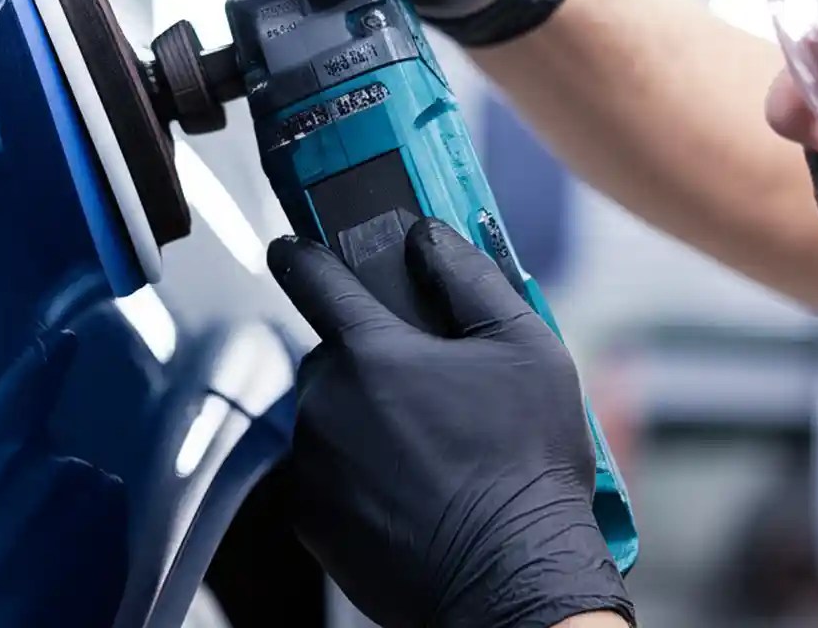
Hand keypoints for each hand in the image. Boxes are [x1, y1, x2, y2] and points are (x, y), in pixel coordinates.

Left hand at [269, 219, 632, 627]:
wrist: (509, 580)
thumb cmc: (523, 467)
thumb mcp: (525, 350)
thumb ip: (469, 278)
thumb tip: (428, 236)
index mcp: (371, 353)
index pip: (312, 277)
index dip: (301, 254)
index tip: (291, 247)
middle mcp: (325, 403)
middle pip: (331, 357)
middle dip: (370, 363)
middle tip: (429, 394)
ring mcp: (311, 464)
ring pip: (327, 417)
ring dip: (363, 421)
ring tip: (428, 453)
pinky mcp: (308, 516)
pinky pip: (323, 472)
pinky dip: (354, 474)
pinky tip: (407, 490)